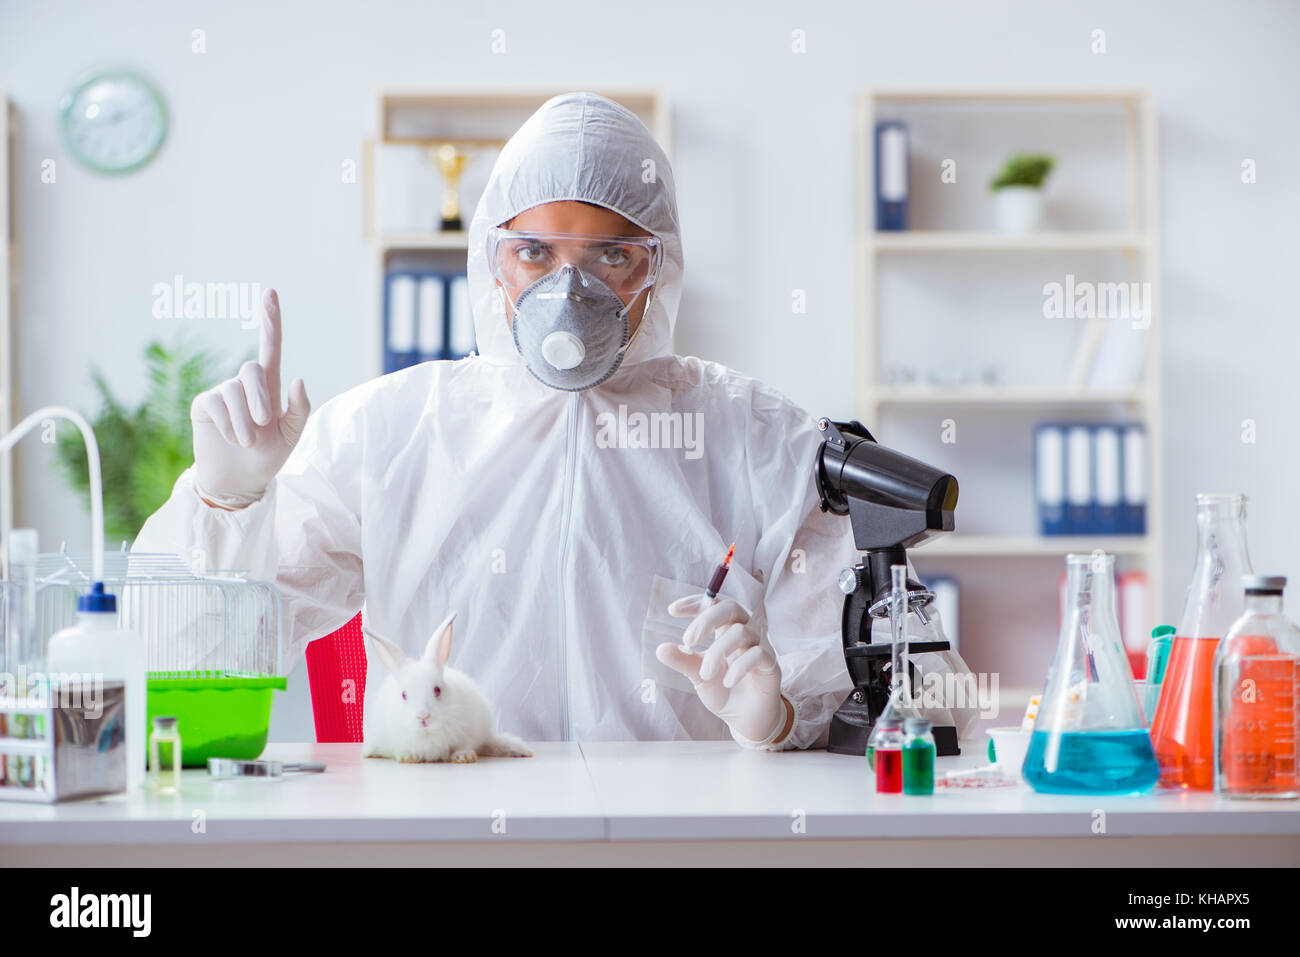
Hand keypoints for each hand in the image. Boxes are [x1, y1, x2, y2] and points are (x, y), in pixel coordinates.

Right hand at [191, 288, 310, 505]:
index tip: (269, 293)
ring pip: (234, 391)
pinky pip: (216, 404)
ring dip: (245, 422)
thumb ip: (299, 408)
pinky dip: (229, 426)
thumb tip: (298, 378)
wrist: (241, 481)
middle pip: (252, 369)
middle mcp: (245, 384)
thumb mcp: (292, 435)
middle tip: (264, 425)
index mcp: (270, 386)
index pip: (270, 347)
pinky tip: (231, 439)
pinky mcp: (204, 403)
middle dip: (260, 399)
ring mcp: (222, 392)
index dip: (270, 321)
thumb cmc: (269, 456)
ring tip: (247, 442)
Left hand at [655, 596, 789, 745]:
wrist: (745, 719)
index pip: (713, 604)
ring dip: (718, 651)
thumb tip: (660, 649)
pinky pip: (757, 654)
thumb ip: (683, 660)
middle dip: (707, 620)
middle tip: (688, 641)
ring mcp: (760, 645)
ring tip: (705, 673)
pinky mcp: (770, 663)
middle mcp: (744, 631)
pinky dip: (739, 667)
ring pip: (741, 632)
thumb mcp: (698, 675)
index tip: (673, 611)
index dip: (695, 602)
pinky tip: (727, 682)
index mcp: (725, 629)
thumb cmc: (723, 690)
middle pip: (731, 608)